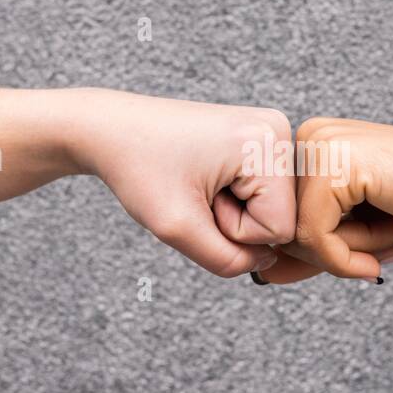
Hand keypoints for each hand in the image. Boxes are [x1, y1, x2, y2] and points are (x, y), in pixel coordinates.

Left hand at [77, 90, 295, 277]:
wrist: (111, 129)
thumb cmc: (138, 167)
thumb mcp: (177, 228)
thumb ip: (228, 262)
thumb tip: (267, 262)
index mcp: (268, 141)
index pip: (279, 228)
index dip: (235, 230)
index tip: (200, 198)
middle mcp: (278, 129)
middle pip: (280, 217)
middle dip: (235, 220)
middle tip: (197, 191)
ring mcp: (270, 132)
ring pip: (271, 209)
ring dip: (232, 210)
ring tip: (199, 182)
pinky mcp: (258, 140)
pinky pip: (261, 195)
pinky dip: (232, 198)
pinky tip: (205, 177)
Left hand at [261, 117, 392, 283]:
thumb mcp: (362, 237)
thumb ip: (314, 253)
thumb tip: (264, 276)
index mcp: (313, 146)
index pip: (284, 222)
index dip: (328, 250)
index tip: (377, 239)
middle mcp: (309, 137)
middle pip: (285, 229)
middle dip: (338, 250)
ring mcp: (320, 145)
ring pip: (297, 236)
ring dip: (350, 251)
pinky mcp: (335, 163)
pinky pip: (313, 236)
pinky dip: (348, 256)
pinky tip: (392, 241)